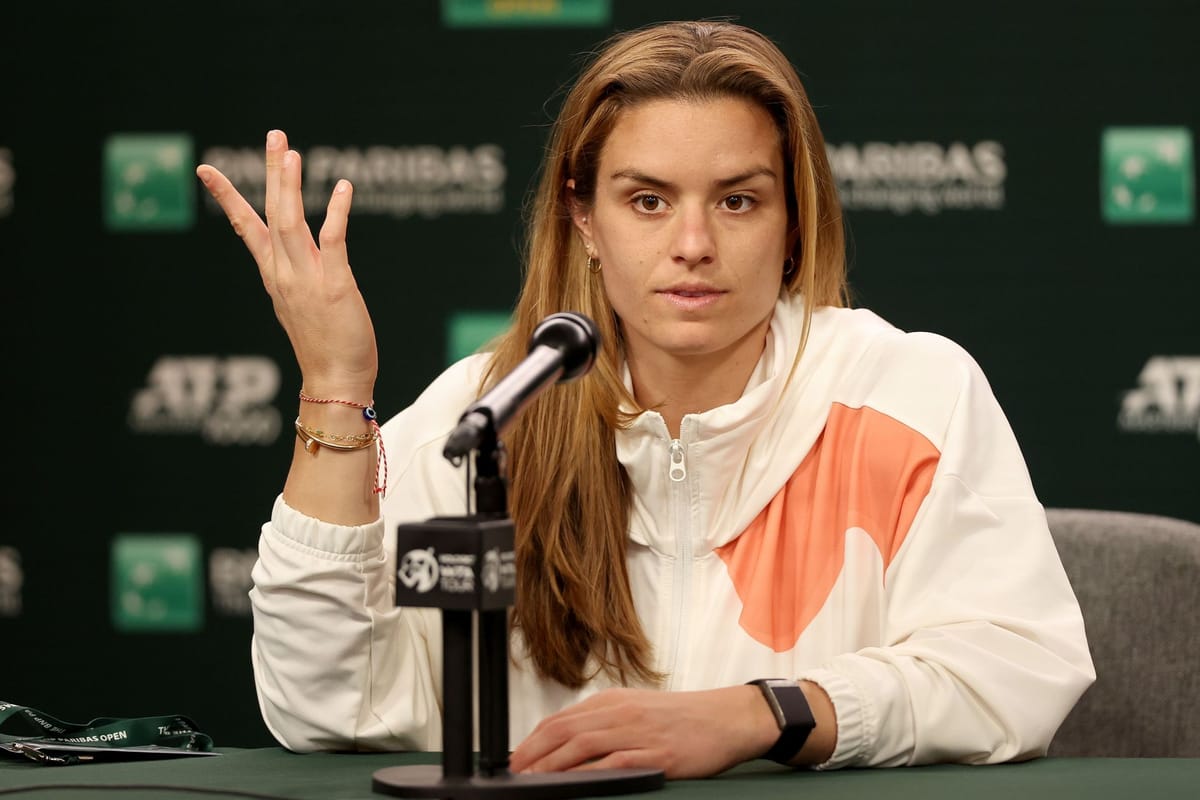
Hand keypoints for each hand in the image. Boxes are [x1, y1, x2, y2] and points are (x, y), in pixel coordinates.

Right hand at [196, 130, 377, 400]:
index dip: (228, 197)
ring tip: (291, 151)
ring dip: (290, 185)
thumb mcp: (303, 306)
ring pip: (291, 223)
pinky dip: (336, 212)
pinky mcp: (334, 286)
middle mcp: (285, 274)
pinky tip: (343, 187)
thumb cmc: (325, 348)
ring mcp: (307, 280)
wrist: (335, 383)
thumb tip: (298, 259)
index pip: (247, 228)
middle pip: (271, 214)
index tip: (206, 169)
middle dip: (272, 172)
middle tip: (275, 135)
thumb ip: (298, 277)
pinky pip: (333, 242)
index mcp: (275, 276)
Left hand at [508, 686, 778, 778]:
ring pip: (583, 745)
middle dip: (532, 753)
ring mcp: (638, 733)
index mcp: (613, 702)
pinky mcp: (657, 755)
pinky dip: (590, 773)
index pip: (561, 719)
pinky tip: (573, 783)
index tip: (514, 758)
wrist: (727, 718)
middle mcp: (621, 713)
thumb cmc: (683, 719)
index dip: (532, 739)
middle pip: (564, 730)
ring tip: (532, 780)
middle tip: (513, 772)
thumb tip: (566, 740)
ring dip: (552, 764)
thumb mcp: (637, 711)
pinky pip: (616, 763)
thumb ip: (604, 723)